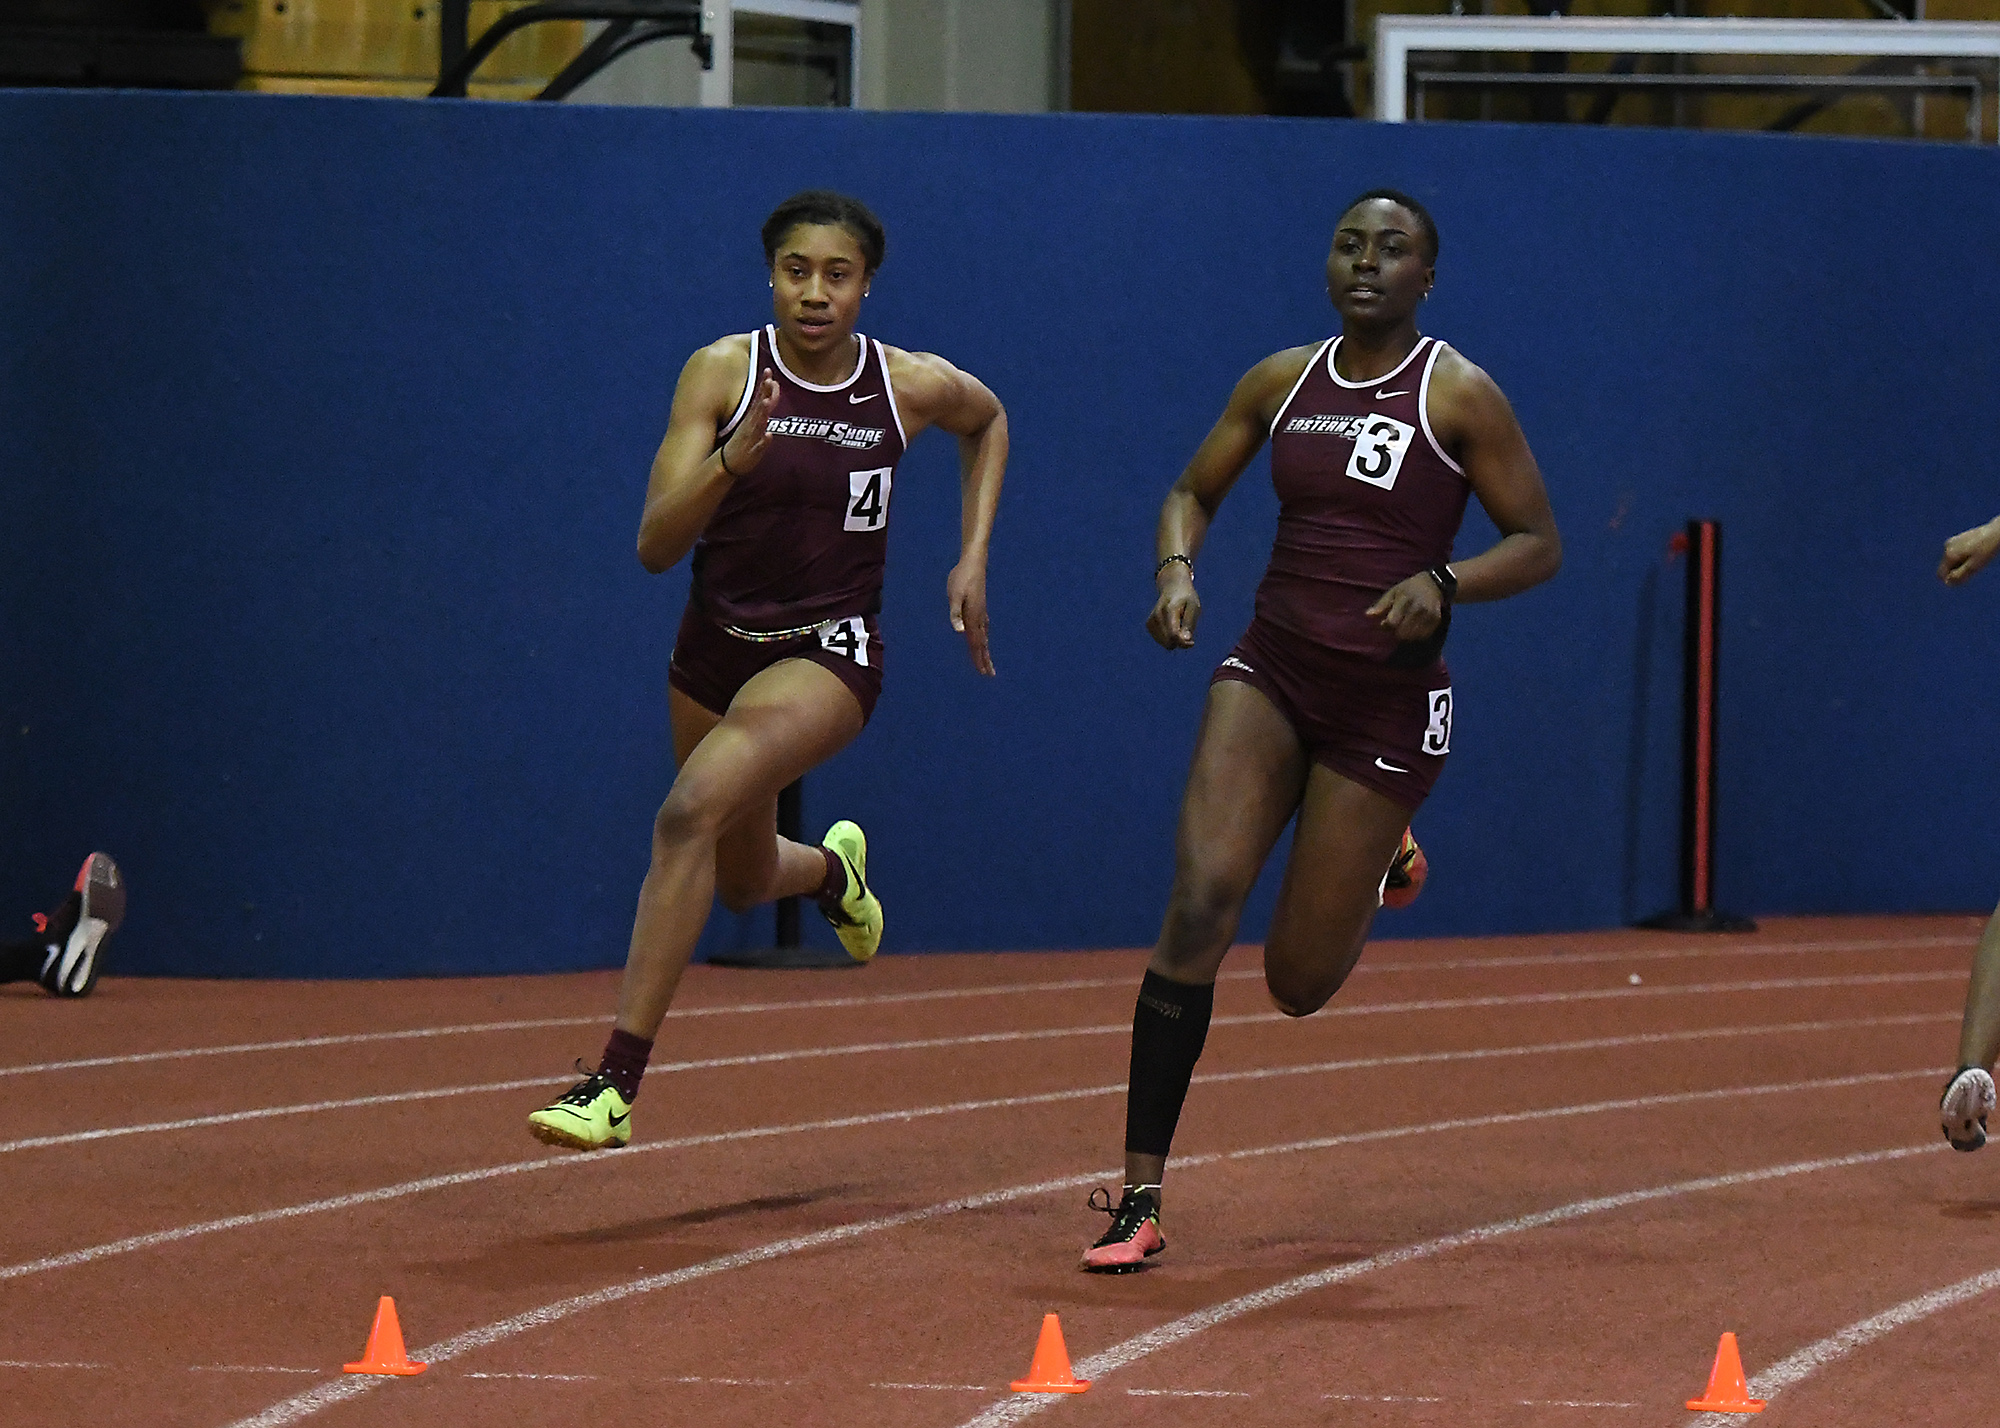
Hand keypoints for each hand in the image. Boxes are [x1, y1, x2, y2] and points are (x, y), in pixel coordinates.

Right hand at [720, 370, 778, 473]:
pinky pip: (759, 446)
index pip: (760, 399)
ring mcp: (751, 438)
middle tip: (768, 378)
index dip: (765, 386)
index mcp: (752, 419)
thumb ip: (760, 413)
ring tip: (765, 402)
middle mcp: (751, 426)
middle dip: (764, 393)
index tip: (768, 371)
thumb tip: (767, 398)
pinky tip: (769, 436)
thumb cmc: (741, 444)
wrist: (727, 464)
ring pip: (758, 424)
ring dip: (762, 413)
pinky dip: (764, 441)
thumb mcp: (751, 426)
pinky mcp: (752, 453)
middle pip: (759, 407)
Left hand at [948, 560, 994, 675]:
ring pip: (983, 636)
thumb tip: (959, 631)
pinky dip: (984, 638)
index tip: (983, 672)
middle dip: (984, 659)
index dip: (978, 658)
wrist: (974, 562)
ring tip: (988, 662)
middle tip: (989, 674)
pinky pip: (983, 628)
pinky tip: (984, 638)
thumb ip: (955, 613)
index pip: (975, 643)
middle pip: (982, 643)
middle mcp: (979, 617)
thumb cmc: (961, 578)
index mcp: (972, 617)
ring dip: (985, 650)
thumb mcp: (954, 595)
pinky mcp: (980, 607)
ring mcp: (981, 612)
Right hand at [1147, 566, 1199, 649]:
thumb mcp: (1193, 607)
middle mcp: (1158, 615)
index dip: (1183, 643)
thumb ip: (1189, 624)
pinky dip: (1168, 638)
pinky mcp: (1149, 624)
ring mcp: (1152, 620)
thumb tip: (1185, 641)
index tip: (1192, 643)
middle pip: (1169, 641)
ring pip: (1165, 643)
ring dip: (1175, 640)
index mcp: (1170, 610)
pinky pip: (1161, 641)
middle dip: (1180, 642)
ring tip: (1181, 629)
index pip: (1174, 634)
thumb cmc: (1186, 598)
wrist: (1172, 586)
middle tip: (1188, 636)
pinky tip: (1173, 629)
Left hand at [1366, 573, 1443, 640]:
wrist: (1434, 584)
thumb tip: (1367, 616)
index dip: (1386, 626)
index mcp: (1404, 599)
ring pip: (1412, 637)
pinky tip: (1414, 628)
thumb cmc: (1409, 588)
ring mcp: (1428, 615)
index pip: (1392, 622)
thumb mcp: (1393, 592)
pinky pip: (1423, 636)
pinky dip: (1416, 635)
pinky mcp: (1436, 621)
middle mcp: (1417, 608)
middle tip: (1396, 625)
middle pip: (1402, 632)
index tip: (1385, 623)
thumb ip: (1381, 605)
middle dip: (1396, 632)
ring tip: (1405, 626)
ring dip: (1406, 635)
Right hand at [1940, 519, 1999, 585]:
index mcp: (1949, 554)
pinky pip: (1955, 553)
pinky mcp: (1956, 538)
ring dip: (1961, 562)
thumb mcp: (1974, 567)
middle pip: (1946, 567)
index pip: (1940, 574)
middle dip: (1958, 569)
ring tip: (1976, 556)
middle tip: (1974, 564)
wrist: (1995, 532)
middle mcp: (1946, 547)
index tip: (1966, 575)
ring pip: (1951, 560)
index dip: (1951, 579)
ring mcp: (1951, 542)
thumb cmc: (1987, 549)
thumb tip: (1947, 582)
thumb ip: (1959, 576)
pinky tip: (1974, 551)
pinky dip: (1963, 556)